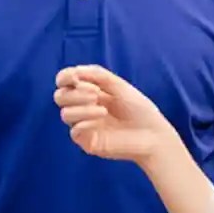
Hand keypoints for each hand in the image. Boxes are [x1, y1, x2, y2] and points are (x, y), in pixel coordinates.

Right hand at [54, 65, 177, 165]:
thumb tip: (74, 71)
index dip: (64, 77)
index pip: (65, 82)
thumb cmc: (139, 110)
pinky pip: (74, 131)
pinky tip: (100, 120)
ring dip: (81, 108)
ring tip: (103, 110)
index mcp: (90, 92)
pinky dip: (84, 122)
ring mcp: (85, 125)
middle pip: (60, 97)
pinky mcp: (88, 141)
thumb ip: (97, 75)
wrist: (153, 135)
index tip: (73, 77)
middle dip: (74, 93)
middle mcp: (84, 108)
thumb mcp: (119, 85)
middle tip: (95, 94)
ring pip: (65, 114)